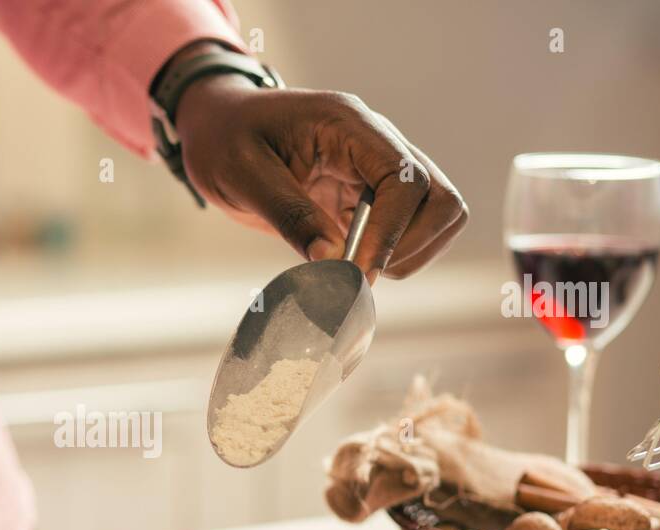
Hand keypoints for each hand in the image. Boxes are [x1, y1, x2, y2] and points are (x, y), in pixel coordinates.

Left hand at [173, 74, 468, 281]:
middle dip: (408, 247)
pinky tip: (350, 264)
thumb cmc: (223, 140)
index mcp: (349, 125)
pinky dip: (392, 257)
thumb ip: (289, 214)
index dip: (390, 233)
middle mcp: (377, 143)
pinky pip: (410, 229)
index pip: (406, 178)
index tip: (355, 271)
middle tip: (356, 274)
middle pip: (441, 199)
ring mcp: (379, 169)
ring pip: (438, 216)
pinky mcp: (371, 196)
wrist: (218, 129)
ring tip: (353, 270)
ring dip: (407, 255)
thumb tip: (333, 261)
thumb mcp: (242, 174)